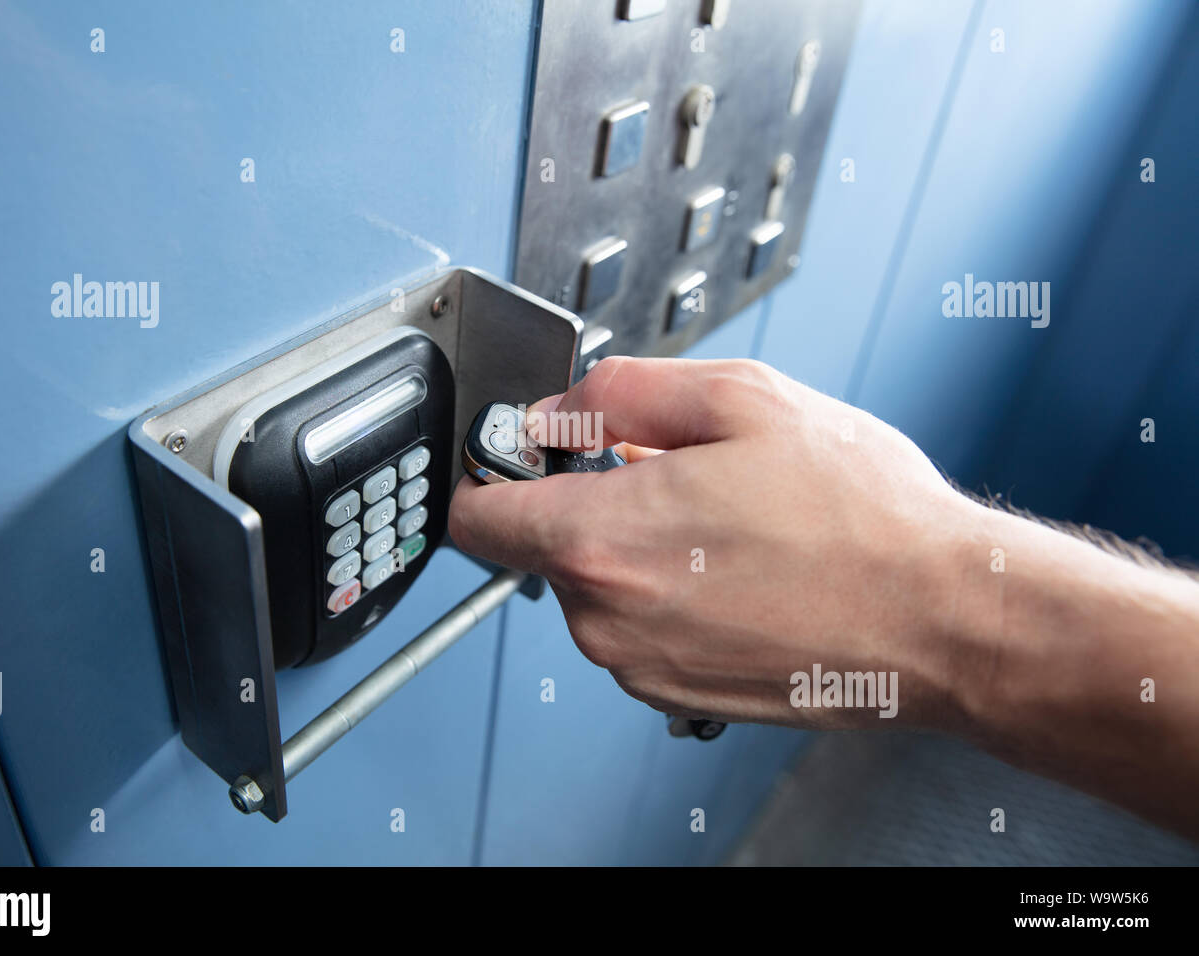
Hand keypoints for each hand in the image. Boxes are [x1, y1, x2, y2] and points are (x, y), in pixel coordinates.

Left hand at [448, 356, 980, 729]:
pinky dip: (668, 593)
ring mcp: (638, 665)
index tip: (527, 451)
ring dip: (639, 547)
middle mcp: (604, 617)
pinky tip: (739, 569)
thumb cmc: (861, 518)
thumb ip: (619, 392)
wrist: (941, 620)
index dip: (492, 470)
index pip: (478, 515)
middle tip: (678, 472)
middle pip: (543, 545)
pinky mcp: (672, 694)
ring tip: (730, 524)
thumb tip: (557, 409)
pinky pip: (637, 626)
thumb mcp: (741, 399)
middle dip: (592, 500)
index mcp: (600, 540)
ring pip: (596, 585)